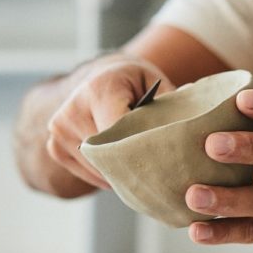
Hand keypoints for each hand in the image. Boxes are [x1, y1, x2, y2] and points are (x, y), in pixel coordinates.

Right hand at [46, 55, 172, 188]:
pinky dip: (105, 174)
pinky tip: (122, 168)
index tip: (164, 159)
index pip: (120, 132)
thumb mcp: (154, 82)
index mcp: (99, 90)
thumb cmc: (132, 81)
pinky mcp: (55, 147)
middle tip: (160, 174)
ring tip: (143, 170)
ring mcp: (59, 131)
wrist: (100, 78)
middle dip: (134, 164)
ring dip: (119, 173)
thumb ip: (171, 102)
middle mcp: (72, 110)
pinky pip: (85, 173)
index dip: (143, 149)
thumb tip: (197, 117)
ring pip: (97, 168)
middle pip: (108, 154)